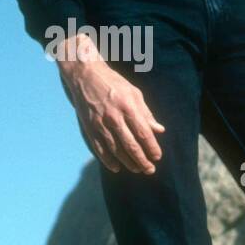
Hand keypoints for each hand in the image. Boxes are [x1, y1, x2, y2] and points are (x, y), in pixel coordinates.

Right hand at [56, 33, 164, 172]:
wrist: (85, 75)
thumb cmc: (113, 83)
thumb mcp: (134, 93)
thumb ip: (146, 113)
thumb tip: (159, 130)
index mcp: (128, 107)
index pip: (143, 133)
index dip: (151, 148)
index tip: (157, 157)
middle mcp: (114, 117)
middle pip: (131, 146)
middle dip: (142, 160)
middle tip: (150, 169)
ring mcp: (100, 124)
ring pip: (116, 150)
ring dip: (128, 162)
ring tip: (137, 169)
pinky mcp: (90, 127)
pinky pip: (100, 149)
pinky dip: (108, 160)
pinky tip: (116, 167)